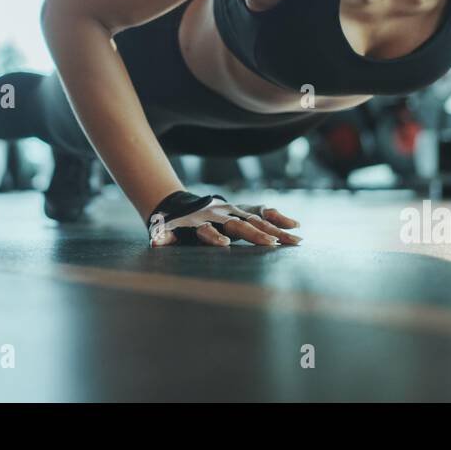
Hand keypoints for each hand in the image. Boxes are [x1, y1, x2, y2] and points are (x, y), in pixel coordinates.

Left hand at [148, 191, 301, 247]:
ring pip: (257, 219)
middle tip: (271, 244)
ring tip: (294, 240)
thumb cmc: (176, 224)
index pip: (208, 230)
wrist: (185, 204)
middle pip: (239, 225)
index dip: (215, 237)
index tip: (224, 244)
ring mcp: (235, 210)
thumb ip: (163, 236)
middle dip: (255, 234)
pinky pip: (265, 212)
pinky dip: (279, 218)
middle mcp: (221, 214)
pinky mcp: (245, 210)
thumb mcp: (166, 230)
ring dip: (275, 229)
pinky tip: (296, 226)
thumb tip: (154, 242)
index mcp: (201, 222)